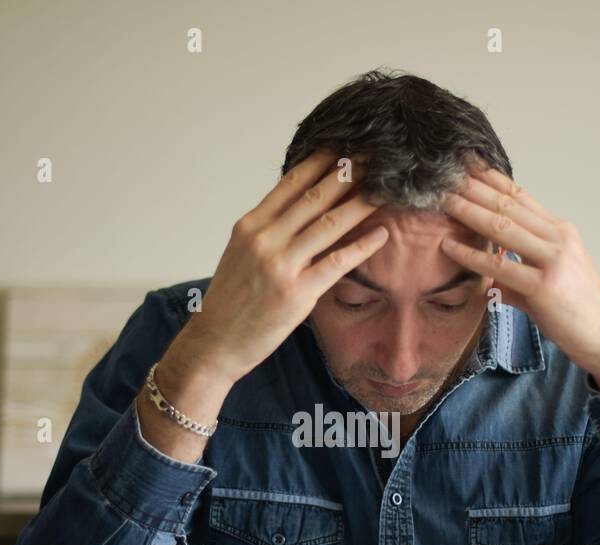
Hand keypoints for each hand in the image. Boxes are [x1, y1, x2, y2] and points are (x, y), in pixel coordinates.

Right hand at [171, 149, 389, 386]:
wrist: (215, 343)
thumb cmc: (230, 301)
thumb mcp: (241, 254)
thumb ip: (268, 230)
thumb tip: (300, 207)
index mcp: (250, 225)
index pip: (290, 184)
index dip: (321, 162)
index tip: (344, 146)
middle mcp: (265, 239)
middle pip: (313, 197)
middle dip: (346, 174)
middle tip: (374, 157)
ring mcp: (281, 266)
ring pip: (328, 224)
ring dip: (360, 203)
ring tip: (384, 188)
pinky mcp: (298, 294)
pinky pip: (337, 262)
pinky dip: (362, 246)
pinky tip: (381, 233)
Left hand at [438, 163, 599, 390]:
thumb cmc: (577, 311)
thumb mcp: (548, 282)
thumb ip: (518, 275)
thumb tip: (492, 278)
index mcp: (560, 232)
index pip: (521, 197)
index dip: (493, 178)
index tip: (468, 164)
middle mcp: (558, 238)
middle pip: (509, 206)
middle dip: (476, 187)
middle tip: (447, 173)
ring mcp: (553, 260)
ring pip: (503, 228)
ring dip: (469, 212)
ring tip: (444, 201)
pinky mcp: (544, 286)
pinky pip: (500, 267)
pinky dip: (472, 256)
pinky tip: (450, 247)